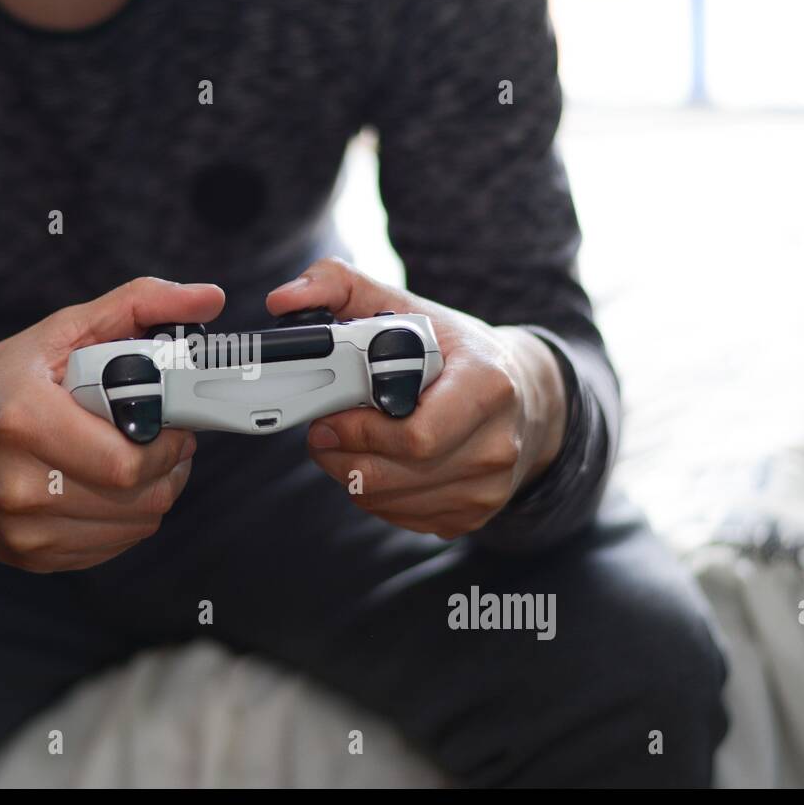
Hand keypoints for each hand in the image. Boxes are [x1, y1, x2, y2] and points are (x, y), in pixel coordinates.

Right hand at [0, 277, 224, 570]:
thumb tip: (207, 297)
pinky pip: (112, 546)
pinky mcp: (34, 556)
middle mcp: (22, 485)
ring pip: (135, 526)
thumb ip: (136, 306)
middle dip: (170, 466)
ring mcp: (27, 529)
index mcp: (24, 421)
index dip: (169, 444)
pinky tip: (111, 488)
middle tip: (165, 439)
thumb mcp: (57, 333)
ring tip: (140, 460)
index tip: (175, 422)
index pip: (128, 461)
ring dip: (154, 493)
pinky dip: (127, 518)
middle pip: (139, 498)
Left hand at [267, 258, 566, 539]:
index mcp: (488, 386)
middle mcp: (496, 444)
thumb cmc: (454, 349)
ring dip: (351, 477)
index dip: (360, 432)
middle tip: (321, 432)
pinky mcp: (472, 515)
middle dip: (342, 456)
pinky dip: (375, 496)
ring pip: (390, 502)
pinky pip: (403, 518)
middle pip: (395, 475)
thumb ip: (340, 286)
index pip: (416, 436)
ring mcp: (487, 487)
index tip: (329, 415)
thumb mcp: (404, 305)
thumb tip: (282, 300)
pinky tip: (374, 463)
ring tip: (342, 444)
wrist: (521, 392)